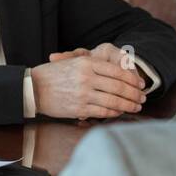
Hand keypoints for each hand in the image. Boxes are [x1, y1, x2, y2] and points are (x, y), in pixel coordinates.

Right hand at [30, 47, 145, 119]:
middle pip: (119, 86)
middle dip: (134, 94)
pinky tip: (120, 113)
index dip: (132, 79)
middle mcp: (87, 77)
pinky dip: (115, 113)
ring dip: (128, 105)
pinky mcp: (79, 108)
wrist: (33, 88)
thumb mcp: (72, 62)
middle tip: (143, 98)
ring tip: (136, 107)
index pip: (117, 71)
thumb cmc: (53, 75)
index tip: (141, 85)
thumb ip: (93, 66)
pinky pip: (103, 111)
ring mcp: (83, 93)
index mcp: (87, 63)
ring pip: (114, 101)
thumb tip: (117, 75)